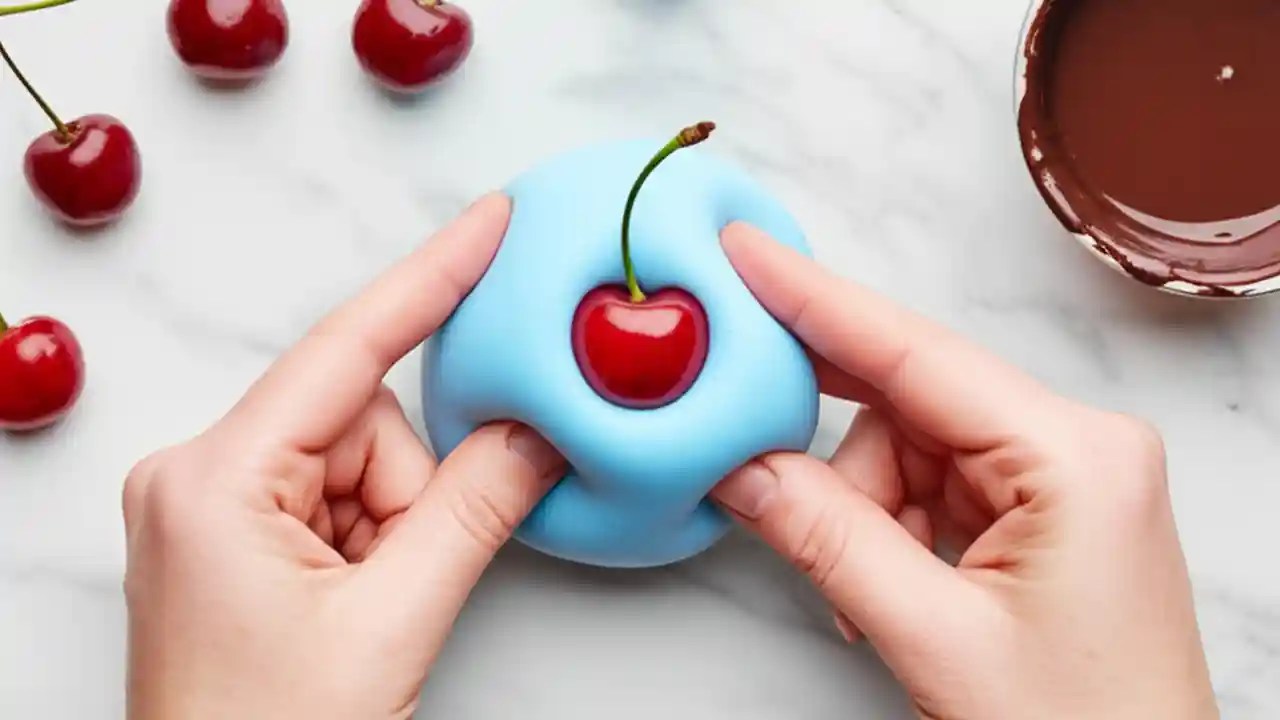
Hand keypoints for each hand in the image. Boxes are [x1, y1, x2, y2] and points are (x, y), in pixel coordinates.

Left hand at [122, 194, 565, 719]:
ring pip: (364, 465)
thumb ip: (476, 511)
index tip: (491, 221)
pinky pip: (344, 498)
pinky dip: (376, 543)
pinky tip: (356, 605)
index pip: (349, 351)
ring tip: (371, 610)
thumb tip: (539, 430)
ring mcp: (217, 505)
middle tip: (405, 576)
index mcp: (214, 481)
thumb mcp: (391, 625)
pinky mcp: (240, 535)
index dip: (432, 279)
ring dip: (395, 528)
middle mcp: (200, 476)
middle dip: (410, 492)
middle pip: (365, 423)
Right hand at [711, 224, 1218, 719]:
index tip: (747, 251)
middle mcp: (1078, 447)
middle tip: (749, 440)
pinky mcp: (1043, 510)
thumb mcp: (935, 639)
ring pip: (912, 447)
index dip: (817, 300)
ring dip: (865, 510)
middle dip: (839, 454)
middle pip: (910, 400)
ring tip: (866, 598)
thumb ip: (828, 540)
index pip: (917, 354)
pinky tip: (888, 587)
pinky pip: (933, 483)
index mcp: (1075, 458)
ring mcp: (1063, 478)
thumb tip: (743, 468)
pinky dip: (891, 528)